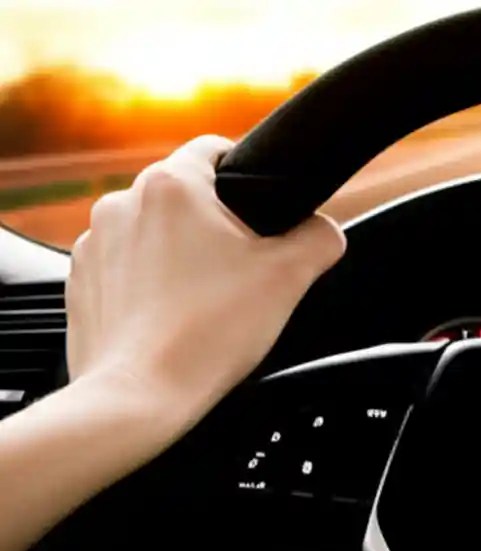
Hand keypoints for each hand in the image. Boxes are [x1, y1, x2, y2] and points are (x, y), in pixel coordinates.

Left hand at [66, 136, 345, 424]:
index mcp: (171, 185)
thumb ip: (320, 238)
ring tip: (206, 301)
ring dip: (180, 255)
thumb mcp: (289, 277)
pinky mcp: (80, 282)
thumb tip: (325, 231)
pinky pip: (125, 269)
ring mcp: (93, 244)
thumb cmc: (208, 334)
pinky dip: (149, 286)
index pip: (216, 149)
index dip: (249, 174)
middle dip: (216, 226)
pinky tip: (173, 318)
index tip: (264, 208)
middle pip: (186, 197)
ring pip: (154, 233)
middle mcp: (121, 203)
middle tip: (243, 270)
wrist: (139, 396)